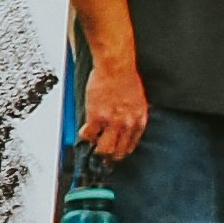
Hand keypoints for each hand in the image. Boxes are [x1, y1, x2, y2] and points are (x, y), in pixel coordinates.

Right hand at [81, 47, 148, 162]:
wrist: (117, 66)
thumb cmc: (125, 77)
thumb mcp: (138, 100)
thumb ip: (133, 115)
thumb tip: (127, 125)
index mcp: (139, 120)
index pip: (131, 146)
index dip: (120, 152)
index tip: (113, 154)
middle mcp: (128, 124)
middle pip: (118, 152)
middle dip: (108, 156)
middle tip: (100, 156)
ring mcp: (112, 123)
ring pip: (103, 149)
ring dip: (96, 148)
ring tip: (92, 142)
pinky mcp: (97, 117)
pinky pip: (87, 135)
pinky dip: (84, 135)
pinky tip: (84, 129)